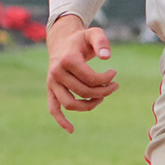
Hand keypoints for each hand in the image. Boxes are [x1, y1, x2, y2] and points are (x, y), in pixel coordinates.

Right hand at [45, 15, 115, 132]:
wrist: (62, 41)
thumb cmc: (81, 39)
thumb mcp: (93, 33)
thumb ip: (102, 42)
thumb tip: (106, 57)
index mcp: (67, 60)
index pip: (90, 78)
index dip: (106, 79)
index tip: (114, 73)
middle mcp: (56, 73)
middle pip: (83, 91)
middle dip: (103, 91)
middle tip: (115, 85)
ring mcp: (52, 83)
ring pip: (70, 103)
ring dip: (90, 105)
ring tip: (103, 97)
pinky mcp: (50, 90)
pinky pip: (53, 109)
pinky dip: (61, 120)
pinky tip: (72, 130)